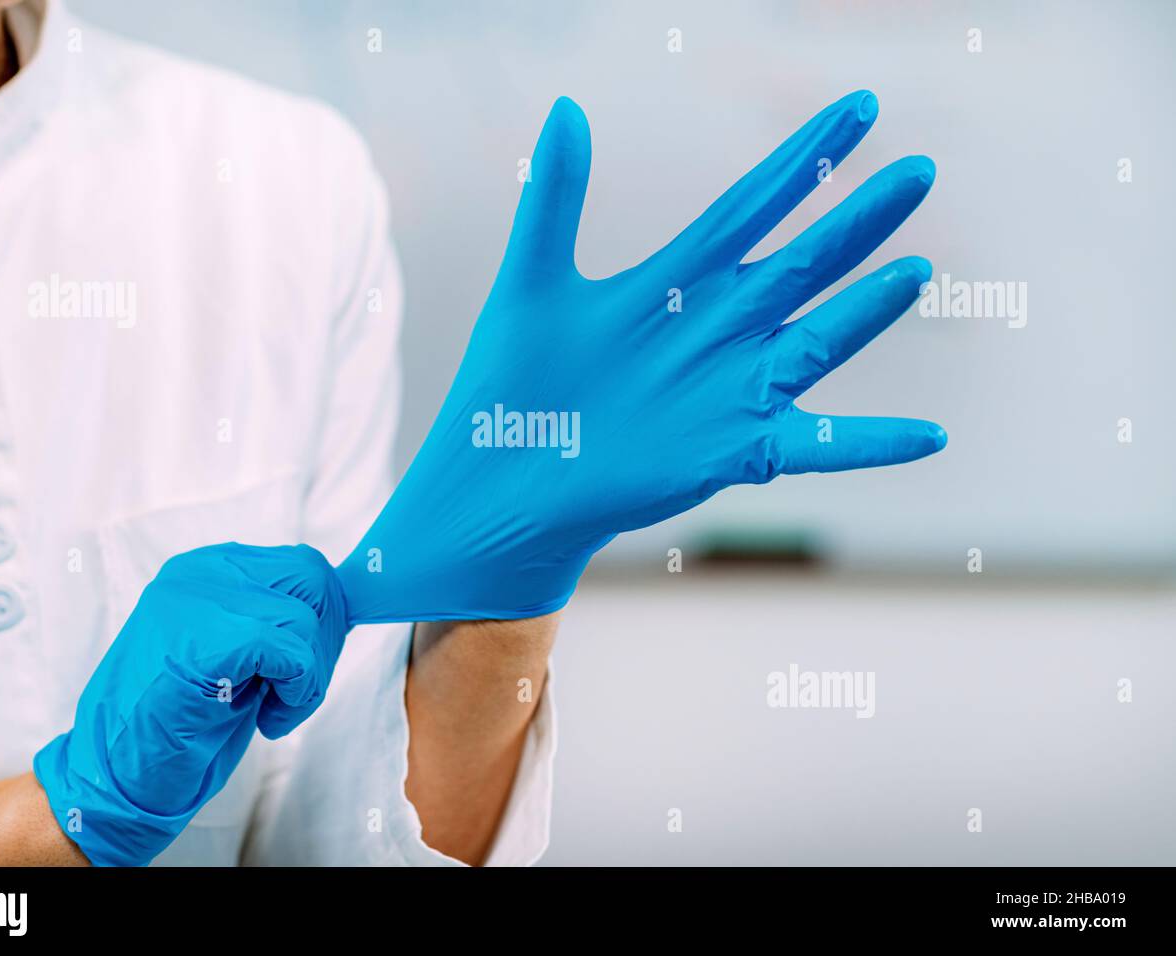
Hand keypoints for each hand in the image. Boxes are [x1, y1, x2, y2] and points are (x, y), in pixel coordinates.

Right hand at [34, 543, 347, 865]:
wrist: (118, 771)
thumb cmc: (180, 719)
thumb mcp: (232, 650)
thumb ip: (273, 616)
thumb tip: (341, 602)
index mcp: (204, 568)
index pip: (301, 566)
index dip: (322, 620)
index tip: (304, 669)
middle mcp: (200, 573)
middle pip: (312, 580)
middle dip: (323, 641)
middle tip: (296, 690)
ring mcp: (198, 601)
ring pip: (306, 621)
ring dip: (308, 679)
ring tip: (272, 711)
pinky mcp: (207, 642)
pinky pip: (294, 654)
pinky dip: (298, 695)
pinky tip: (267, 720)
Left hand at [337, 91, 944, 623]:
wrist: (501, 483)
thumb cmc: (514, 386)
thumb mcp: (532, 281)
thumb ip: (555, 197)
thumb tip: (567, 107)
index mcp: (676, 281)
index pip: (755, 204)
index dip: (806, 156)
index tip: (859, 106)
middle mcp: (718, 330)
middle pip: (803, 263)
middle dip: (860, 217)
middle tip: (919, 170)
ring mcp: (730, 391)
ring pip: (817, 342)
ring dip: (866, 312)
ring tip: (917, 272)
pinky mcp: (732, 450)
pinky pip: (815, 447)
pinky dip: (870, 443)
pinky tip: (929, 436)